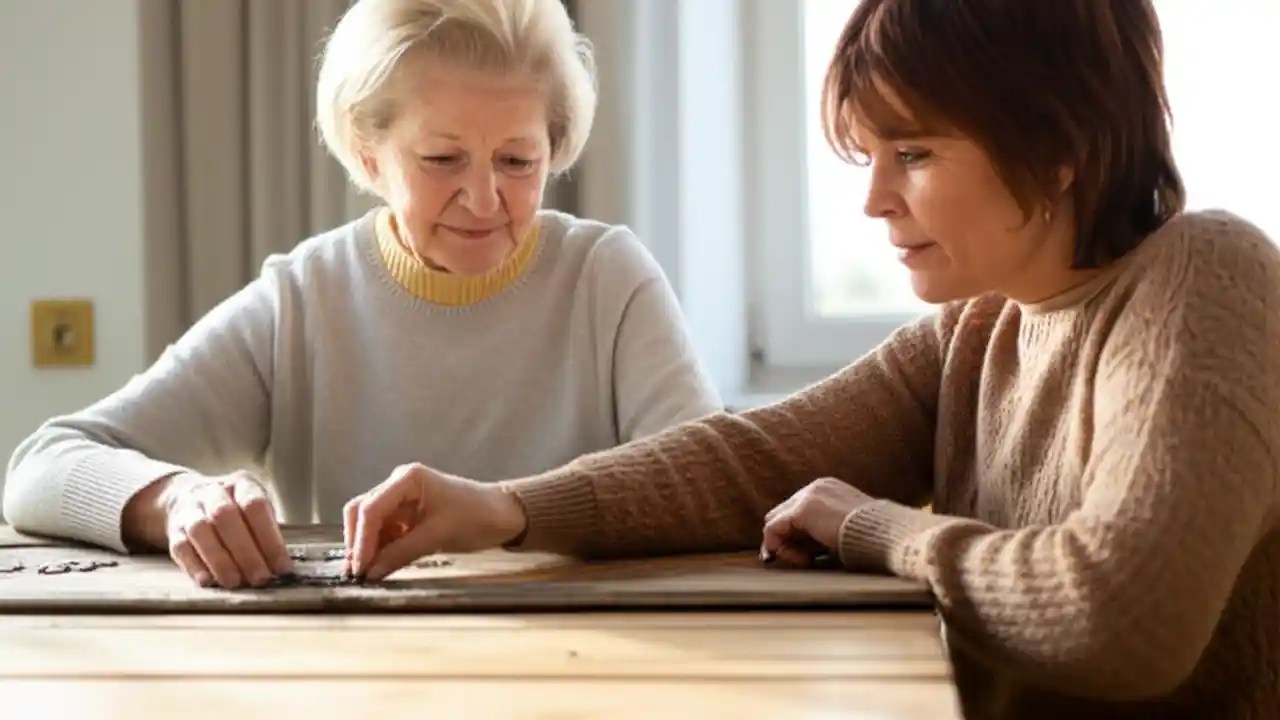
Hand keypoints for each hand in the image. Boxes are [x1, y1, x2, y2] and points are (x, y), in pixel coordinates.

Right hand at [128, 471, 292, 587]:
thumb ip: (268, 532)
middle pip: (225, 517)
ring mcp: (189, 509)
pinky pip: (181, 547)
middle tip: (260, 578)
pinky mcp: (174, 530)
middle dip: (245, 551)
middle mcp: (213, 492)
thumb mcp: (256, 510)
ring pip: (201, 530)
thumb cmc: (236, 510)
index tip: (281, 566)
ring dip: (220, 559)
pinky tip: (208, 581)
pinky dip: (195, 565)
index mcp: (241, 484)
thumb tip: (279, 566)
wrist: (186, 496)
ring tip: (235, 582)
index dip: (269, 538)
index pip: (255, 505)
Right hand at [343, 463, 526, 580]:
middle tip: (359, 573)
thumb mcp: (438, 536)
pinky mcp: (407, 514)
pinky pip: (384, 531)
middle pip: (362, 512)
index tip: (359, 568)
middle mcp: (399, 484)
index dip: (361, 540)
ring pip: (370, 523)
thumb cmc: (476, 516)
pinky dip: (380, 548)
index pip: (371, 509)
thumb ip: (401, 553)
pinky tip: (382, 565)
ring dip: (368, 547)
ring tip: (370, 573)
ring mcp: (401, 498)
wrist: (503, 515)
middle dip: (358, 542)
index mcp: (407, 479)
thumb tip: (370, 573)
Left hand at [760, 478, 872, 566]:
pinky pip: (774, 529)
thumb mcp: (847, 529)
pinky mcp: (802, 509)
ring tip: (804, 561)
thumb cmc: (875, 537)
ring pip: (776, 521)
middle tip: (801, 560)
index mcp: (828, 489)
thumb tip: (807, 551)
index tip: (808, 558)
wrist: (886, 533)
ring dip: (784, 545)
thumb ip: (824, 532)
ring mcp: (808, 495)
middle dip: (786, 539)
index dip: (797, 536)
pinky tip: (802, 561)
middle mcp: (816, 487)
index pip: (797, 510)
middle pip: (783, 513)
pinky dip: (780, 547)